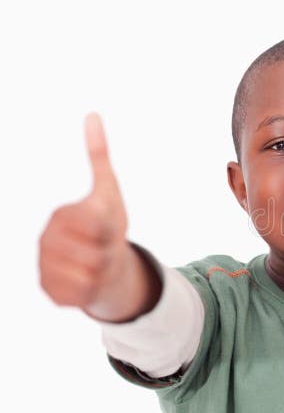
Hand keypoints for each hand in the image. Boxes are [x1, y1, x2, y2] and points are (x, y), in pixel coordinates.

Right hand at [38, 113, 130, 307]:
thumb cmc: (107, 226)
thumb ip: (99, 156)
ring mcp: (44, 268)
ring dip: (103, 274)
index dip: (109, 230)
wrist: (103, 264)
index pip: (95, 225)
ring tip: (97, 265)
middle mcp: (46, 241)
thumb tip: (92, 115)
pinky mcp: (50, 293)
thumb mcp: (109, 192)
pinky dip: (94, 292)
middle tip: (103, 249)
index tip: (106, 228)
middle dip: (108, 254)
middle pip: (95, 255)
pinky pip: (83, 297)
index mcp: (61, 215)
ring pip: (90, 278)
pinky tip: (89, 282)